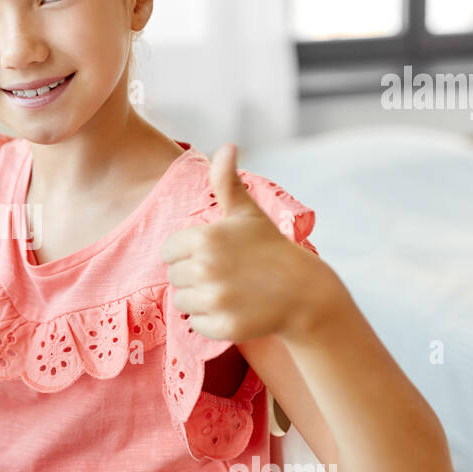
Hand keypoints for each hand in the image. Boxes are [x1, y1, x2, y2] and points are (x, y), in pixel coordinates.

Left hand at [159, 142, 322, 342]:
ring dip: (200, 300)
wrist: (304, 292)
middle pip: (174, 277)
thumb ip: (227, 181)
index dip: (188, 254)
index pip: (168, 252)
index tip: (214, 255)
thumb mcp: (247, 213)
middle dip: (194, 277)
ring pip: (182, 302)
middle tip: (225, 274)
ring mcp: (216, 299)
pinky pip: (196, 324)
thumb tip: (227, 145)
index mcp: (205, 237)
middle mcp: (206, 268)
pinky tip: (234, 309)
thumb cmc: (269, 248)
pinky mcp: (224, 326)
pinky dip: (211, 321)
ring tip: (229, 291)